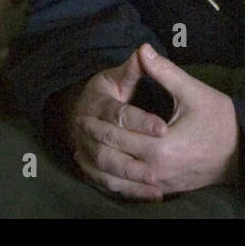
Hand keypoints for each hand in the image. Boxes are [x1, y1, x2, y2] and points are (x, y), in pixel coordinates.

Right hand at [66, 48, 168, 200]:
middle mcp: (86, 130)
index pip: (119, 115)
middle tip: (164, 161)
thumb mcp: (118, 77)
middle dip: (137, 154)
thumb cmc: (106, 93)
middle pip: (109, 146)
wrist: (80, 113)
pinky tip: (151, 195)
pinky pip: (108, 184)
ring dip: (131, 177)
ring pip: (106, 168)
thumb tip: (145, 49)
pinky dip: (128, 192)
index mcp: (97, 104)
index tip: (163, 128)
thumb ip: (133, 69)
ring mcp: (86, 151)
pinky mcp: (91, 168)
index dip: (141, 121)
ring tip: (157, 182)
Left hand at [70, 44, 239, 199]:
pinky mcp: (167, 189)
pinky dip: (115, 181)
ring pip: (119, 179)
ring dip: (100, 165)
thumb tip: (143, 49)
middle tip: (78, 128)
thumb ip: (164, 72)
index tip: (82, 114)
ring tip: (85, 151)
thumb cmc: (221, 120)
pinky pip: (133, 190)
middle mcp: (157, 169)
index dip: (97, 124)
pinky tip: (107, 172)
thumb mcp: (193, 92)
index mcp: (160, 145)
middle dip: (94, 142)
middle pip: (113, 157)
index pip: (118, 135)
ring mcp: (161, 183)